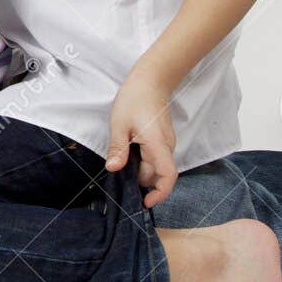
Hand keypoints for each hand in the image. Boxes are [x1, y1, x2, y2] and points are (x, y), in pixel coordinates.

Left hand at [105, 69, 179, 207]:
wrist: (150, 80)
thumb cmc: (134, 98)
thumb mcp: (119, 124)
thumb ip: (118, 149)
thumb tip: (113, 169)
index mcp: (158, 144)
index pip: (168, 176)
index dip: (159, 193)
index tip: (146, 202)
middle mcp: (167, 146)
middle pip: (157, 174)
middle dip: (140, 179)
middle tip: (118, 171)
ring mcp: (166, 143)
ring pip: (155, 166)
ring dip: (140, 169)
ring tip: (121, 157)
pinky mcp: (162, 139)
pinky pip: (154, 157)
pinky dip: (142, 160)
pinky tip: (128, 150)